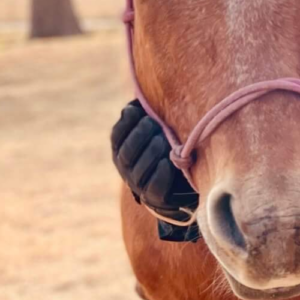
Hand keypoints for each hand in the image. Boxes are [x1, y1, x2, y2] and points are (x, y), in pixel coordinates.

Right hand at [111, 101, 197, 220]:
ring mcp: (140, 185)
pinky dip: (160, 175)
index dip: (124, 124)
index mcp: (123, 151)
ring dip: (149, 153)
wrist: (183, 186)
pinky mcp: (157, 199)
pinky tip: (168, 162)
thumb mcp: (159, 132)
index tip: (135, 110)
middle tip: (150, 122)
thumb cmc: (170, 149)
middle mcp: (127, 169)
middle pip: (126, 153)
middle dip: (137, 136)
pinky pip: (155, 188)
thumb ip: (150, 118)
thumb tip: (138, 101)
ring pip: (138, 170)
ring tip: (161, 139)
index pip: (117, 137)